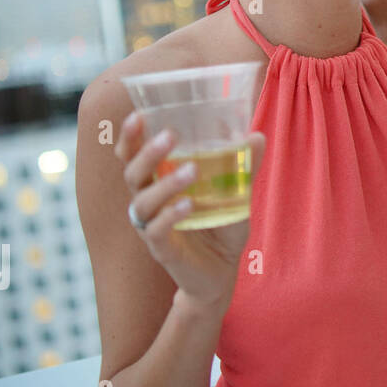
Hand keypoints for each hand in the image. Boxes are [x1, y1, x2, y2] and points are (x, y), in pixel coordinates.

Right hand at [115, 111, 264, 311]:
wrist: (222, 273)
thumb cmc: (220, 226)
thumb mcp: (234, 193)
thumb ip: (242, 166)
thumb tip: (256, 135)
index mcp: (157, 183)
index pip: (132, 156)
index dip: (130, 137)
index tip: (138, 114)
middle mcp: (148, 203)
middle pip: (132, 174)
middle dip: (147, 153)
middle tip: (170, 135)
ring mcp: (151, 227)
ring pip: (142, 202)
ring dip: (165, 184)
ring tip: (192, 170)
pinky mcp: (162, 250)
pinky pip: (156, 232)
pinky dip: (171, 216)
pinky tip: (189, 205)